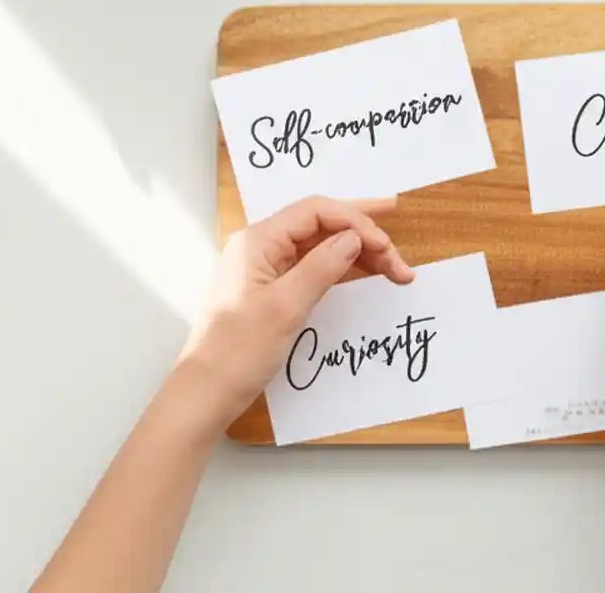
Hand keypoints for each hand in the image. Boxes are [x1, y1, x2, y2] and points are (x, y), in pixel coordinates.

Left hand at [178, 196, 413, 424]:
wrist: (206, 392)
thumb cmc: (239, 351)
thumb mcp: (286, 307)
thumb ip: (322, 267)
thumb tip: (354, 238)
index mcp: (258, 241)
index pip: (316, 212)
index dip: (357, 222)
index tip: (387, 248)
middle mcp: (260, 246)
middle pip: (320, 224)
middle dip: (363, 233)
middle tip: (399, 248)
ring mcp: (264, 267)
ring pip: (319, 245)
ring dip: (357, 253)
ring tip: (393, 268)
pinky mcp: (269, 288)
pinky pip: (311, 265)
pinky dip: (341, 268)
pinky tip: (364, 273)